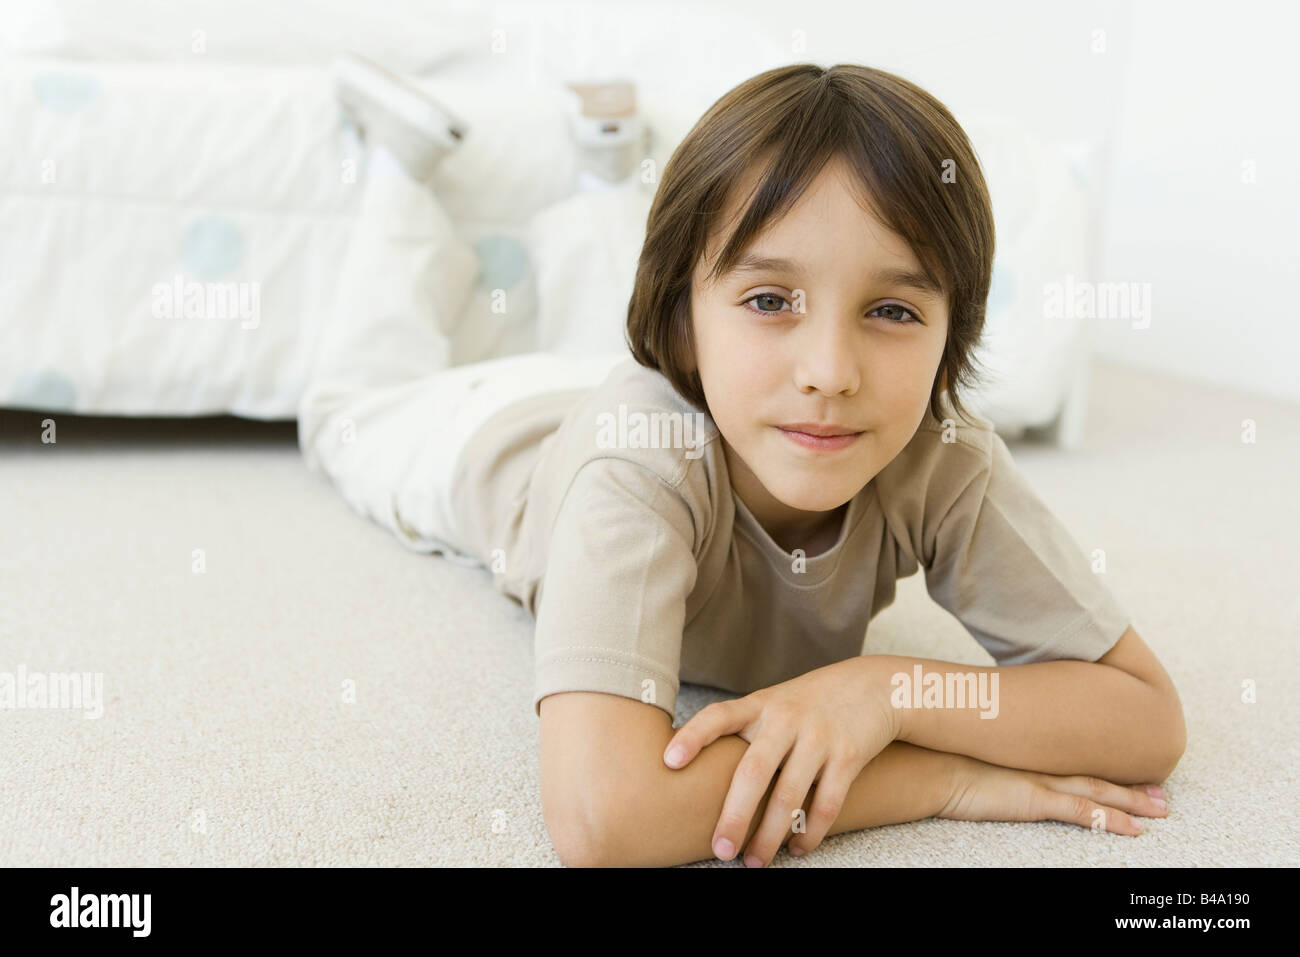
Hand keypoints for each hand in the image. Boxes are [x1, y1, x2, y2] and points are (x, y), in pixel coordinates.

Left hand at [662, 657, 899, 866]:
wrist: (874, 685)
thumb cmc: (810, 702)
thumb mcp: (774, 701)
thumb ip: (745, 728)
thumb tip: (698, 769)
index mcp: (760, 704)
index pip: (719, 716)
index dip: (693, 737)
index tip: (669, 762)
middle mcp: (786, 718)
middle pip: (753, 771)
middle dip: (734, 815)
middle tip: (721, 850)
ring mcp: (819, 737)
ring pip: (789, 796)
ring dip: (770, 835)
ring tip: (754, 861)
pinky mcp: (849, 756)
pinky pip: (826, 803)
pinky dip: (810, 832)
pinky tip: (797, 849)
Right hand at [940, 753, 1169, 835]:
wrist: (926, 762)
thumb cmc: (938, 754)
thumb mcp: (968, 747)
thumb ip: (986, 747)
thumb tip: (985, 748)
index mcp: (1027, 749)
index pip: (1074, 756)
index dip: (1105, 762)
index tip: (1128, 765)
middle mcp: (1039, 760)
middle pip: (1095, 771)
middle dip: (1131, 783)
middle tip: (1161, 790)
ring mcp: (1039, 779)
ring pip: (1099, 790)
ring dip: (1133, 801)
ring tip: (1162, 809)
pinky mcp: (1033, 799)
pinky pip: (1082, 812)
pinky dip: (1111, 820)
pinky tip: (1135, 830)